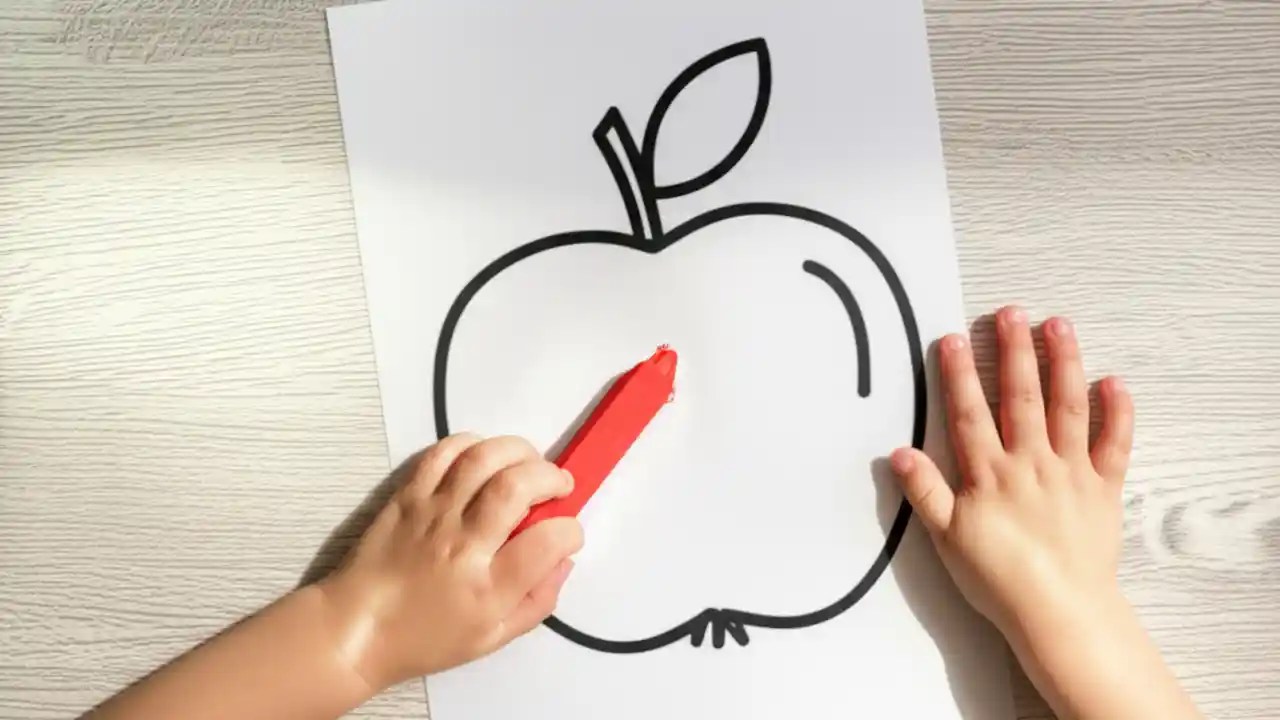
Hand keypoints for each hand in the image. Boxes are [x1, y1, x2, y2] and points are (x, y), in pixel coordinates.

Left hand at [316, 433, 582, 690]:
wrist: (356, 628)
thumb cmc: (426, 639)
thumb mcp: (493, 638)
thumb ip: (537, 601)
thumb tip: (563, 559)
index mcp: (488, 588)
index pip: (547, 542)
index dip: (570, 530)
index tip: (567, 532)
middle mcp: (463, 545)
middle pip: (517, 486)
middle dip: (551, 477)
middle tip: (559, 486)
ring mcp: (432, 514)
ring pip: (483, 459)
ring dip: (518, 451)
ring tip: (529, 464)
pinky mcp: (408, 496)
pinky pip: (442, 453)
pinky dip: (472, 444)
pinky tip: (485, 457)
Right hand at [890, 306, 1132, 637]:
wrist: (1060, 611)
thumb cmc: (999, 578)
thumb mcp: (947, 538)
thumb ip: (925, 492)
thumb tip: (900, 452)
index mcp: (989, 473)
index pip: (970, 412)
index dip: (960, 374)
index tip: (954, 338)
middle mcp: (1031, 463)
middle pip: (1021, 397)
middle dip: (1014, 350)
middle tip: (1010, 312)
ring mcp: (1071, 472)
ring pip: (1068, 407)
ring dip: (1063, 363)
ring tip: (1058, 325)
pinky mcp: (1104, 488)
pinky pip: (1114, 444)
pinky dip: (1117, 412)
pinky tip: (1113, 382)